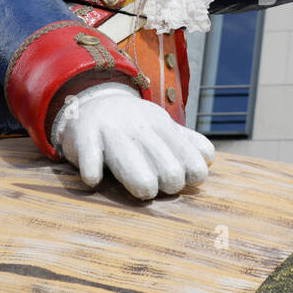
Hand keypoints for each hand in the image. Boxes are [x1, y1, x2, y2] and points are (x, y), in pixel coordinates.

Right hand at [50, 82, 214, 199]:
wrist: (90, 101)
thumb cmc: (132, 124)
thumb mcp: (162, 126)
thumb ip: (186, 142)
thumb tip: (209, 158)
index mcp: (163, 127)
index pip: (191, 160)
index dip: (192, 176)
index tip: (182, 181)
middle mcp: (140, 128)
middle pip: (168, 169)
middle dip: (168, 186)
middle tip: (157, 187)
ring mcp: (111, 131)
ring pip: (132, 162)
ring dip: (141, 183)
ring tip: (142, 191)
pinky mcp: (83, 137)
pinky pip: (89, 157)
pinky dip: (92, 170)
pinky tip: (94, 179)